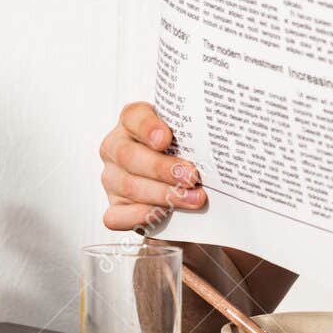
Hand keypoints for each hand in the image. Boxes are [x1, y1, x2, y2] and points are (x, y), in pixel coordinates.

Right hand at [98, 102, 205, 231]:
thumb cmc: (184, 151)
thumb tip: (220, 137)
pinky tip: (162, 214)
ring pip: (129, 186)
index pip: (133, 116)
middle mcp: (117, 148)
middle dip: (162, 168)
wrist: (180, 182)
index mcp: (132, 122)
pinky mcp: (116, 205)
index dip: (147, 127)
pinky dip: (138, 216)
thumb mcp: (189, 135)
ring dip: (163, 194)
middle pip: (130, 156)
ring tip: (194, 198)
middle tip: (192, 176)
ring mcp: (112, 177)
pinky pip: (116, 215)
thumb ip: (195, 132)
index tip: (166, 138)